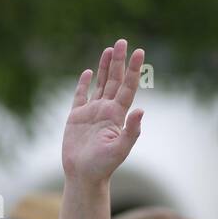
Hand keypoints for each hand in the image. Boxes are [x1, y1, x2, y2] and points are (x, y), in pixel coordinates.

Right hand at [62, 39, 144, 184]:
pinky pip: (81, 96)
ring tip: (110, 50)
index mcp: (117, 115)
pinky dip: (84, 83)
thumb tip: (141, 110)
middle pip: (115, 80)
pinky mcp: (76, 117)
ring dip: (105, 67)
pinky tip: (89, 72)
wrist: (83, 176)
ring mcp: (92, 113)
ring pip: (100, 84)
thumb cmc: (103, 166)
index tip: (139, 52)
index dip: (133, 69)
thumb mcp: (120, 149)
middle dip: (119, 61)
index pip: (128, 87)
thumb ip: (131, 130)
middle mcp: (106, 110)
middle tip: (122, 42)